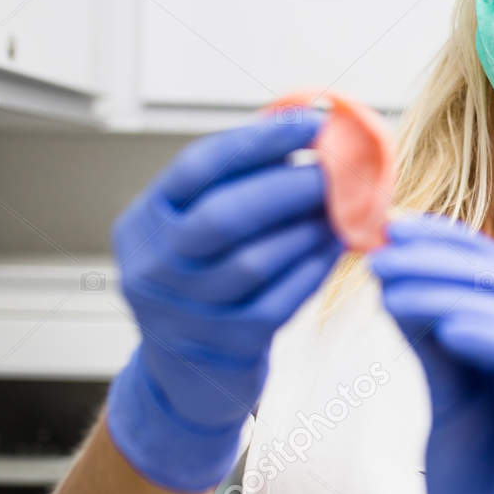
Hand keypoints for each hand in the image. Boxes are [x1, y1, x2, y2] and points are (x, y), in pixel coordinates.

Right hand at [105, 114, 342, 492]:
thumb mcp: (203, 226)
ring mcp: (180, 312)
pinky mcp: (218, 346)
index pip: (199, 167)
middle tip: (340, 170)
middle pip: (224, 216)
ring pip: (254, 262)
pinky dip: (313, 271)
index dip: (260, 140)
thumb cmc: (209, 277)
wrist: (188, 373)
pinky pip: (277, 303)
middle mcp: (151, 265)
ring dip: (310, 231)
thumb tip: (310, 122)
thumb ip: (242, 181)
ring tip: (348, 210)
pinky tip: (338, 250)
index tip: (314, 120)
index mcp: (145, 220)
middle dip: (290, 187)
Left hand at [369, 215, 493, 493]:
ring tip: (393, 282)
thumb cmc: (477, 483)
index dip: (444, 243)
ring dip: (454, 292)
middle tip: (379, 247)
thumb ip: (432, 337)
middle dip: (440, 261)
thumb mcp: (446, 393)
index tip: (386, 226)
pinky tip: (447, 328)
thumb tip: (394, 273)